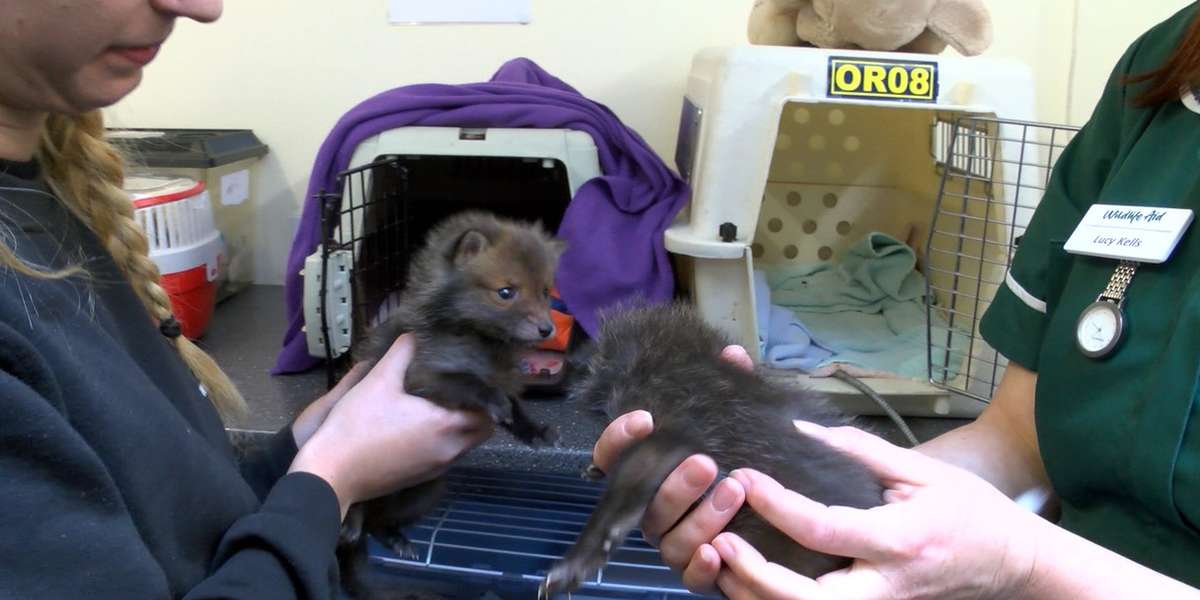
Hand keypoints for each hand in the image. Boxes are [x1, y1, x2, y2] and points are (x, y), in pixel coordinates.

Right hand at [290, 334, 494, 516]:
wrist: (331, 474)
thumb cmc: (357, 424)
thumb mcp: (379, 380)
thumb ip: (402, 352)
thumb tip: (415, 333)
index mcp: (446, 425)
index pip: (488, 411)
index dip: (485, 394)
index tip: (474, 377)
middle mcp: (450, 450)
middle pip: (481, 431)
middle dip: (477, 411)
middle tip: (461, 389)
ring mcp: (436, 467)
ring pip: (465, 445)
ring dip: (461, 427)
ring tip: (444, 404)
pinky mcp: (422, 478)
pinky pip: (447, 456)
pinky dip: (445, 442)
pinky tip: (424, 426)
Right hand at [589, 344, 753, 592]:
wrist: (784, 518)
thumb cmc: (751, 463)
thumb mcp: (747, 425)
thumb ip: (735, 391)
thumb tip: (732, 354)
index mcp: (652, 472)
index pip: (611, 457)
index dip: (617, 439)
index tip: (645, 418)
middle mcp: (653, 508)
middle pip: (640, 502)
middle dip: (672, 483)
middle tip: (706, 462)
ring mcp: (673, 542)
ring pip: (666, 538)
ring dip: (697, 518)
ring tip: (735, 492)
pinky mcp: (699, 571)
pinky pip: (688, 577)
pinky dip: (700, 566)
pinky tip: (719, 550)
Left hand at [710, 422, 1044, 599]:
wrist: (1015, 564)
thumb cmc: (972, 512)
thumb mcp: (923, 470)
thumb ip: (858, 451)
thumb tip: (801, 428)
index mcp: (898, 540)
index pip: (823, 530)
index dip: (777, 505)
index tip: (744, 478)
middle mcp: (886, 585)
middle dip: (758, 578)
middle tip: (721, 543)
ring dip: (759, 599)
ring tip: (722, 563)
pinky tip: (748, 582)